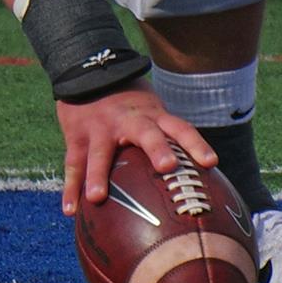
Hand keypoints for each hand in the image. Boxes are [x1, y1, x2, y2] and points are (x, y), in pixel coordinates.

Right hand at [55, 81, 214, 215]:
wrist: (86, 71)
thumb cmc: (127, 102)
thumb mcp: (149, 109)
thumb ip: (166, 136)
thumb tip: (194, 178)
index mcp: (152, 115)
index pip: (179, 128)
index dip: (195, 144)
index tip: (210, 162)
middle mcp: (129, 121)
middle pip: (145, 133)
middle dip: (157, 148)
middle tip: (168, 167)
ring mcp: (100, 129)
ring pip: (100, 153)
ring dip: (97, 175)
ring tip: (96, 198)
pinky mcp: (77, 137)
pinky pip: (73, 164)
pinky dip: (71, 188)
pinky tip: (71, 211)